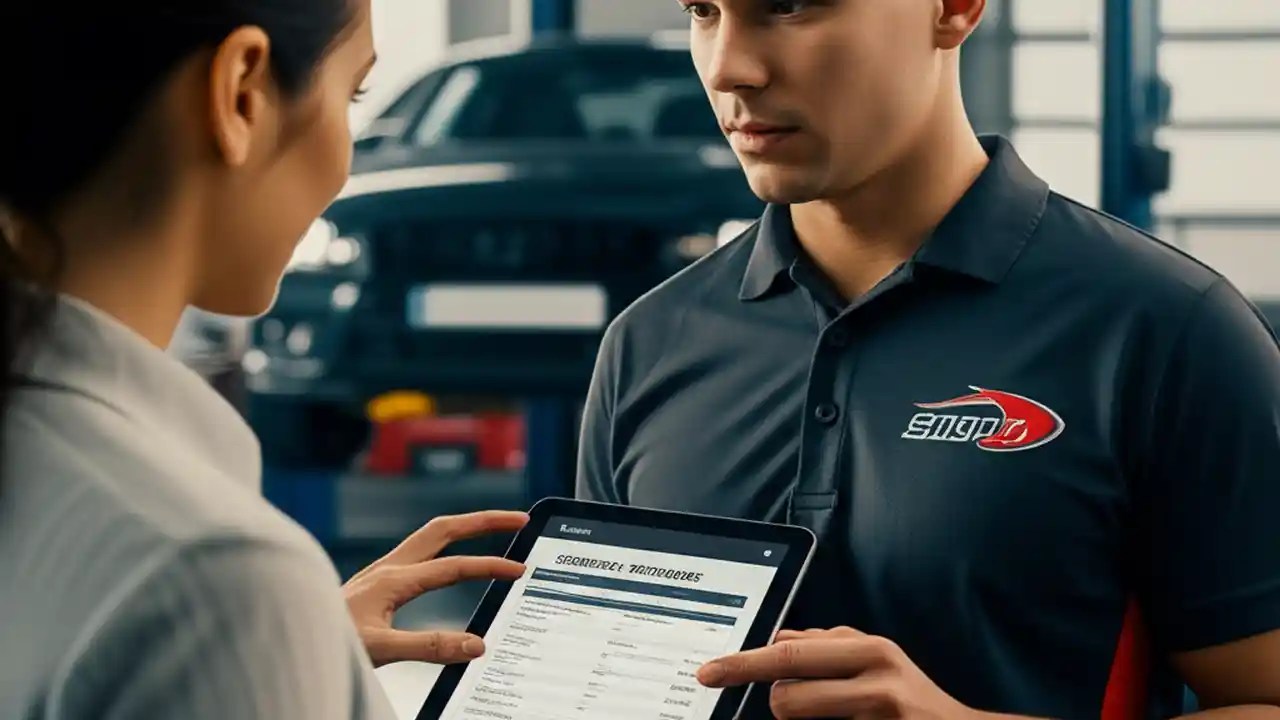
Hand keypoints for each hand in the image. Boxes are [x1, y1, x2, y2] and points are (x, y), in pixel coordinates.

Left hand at [343, 510, 528, 667]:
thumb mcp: (380, 650)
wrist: (286, 639)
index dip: (491, 566)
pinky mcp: (375, 582)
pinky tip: (447, 557)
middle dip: (483, 520)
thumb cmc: (325, 641)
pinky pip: (419, 552)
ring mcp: (380, 571)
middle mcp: (388, 567)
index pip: (454, 566)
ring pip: (431, 535)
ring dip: (465, 527)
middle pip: (445, 529)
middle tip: (517, 519)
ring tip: (493, 526)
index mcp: (393, 579)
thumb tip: (475, 644)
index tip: (519, 570)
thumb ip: (430, 646)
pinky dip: (445, 545)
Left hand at [697, 626, 978, 718]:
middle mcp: (877, 683)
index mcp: (871, 651)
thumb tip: (777, 636)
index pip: (789, 652)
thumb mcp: (877, 659)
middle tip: (793, 702)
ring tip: (837, 716)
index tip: (708, 673)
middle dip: (779, 703)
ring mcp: (880, 719)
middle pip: (787, 696)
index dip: (742, 664)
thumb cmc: (911, 699)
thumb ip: (828, 645)